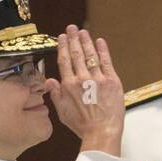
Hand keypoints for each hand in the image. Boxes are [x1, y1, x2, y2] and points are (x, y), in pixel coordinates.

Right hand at [45, 25, 124, 155]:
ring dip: (86, 42)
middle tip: (72, 28)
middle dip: (73, 39)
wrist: (101, 132)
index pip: (64, 61)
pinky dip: (103, 50)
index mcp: (68, 85)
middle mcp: (82, 79)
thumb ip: (55, 95)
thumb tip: (49, 81)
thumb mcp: (62, 112)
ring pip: (90, 55)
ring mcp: (97, 79)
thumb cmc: (82, 126)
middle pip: (76, 54)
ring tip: (83, 32)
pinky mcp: (112, 81)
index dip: (63, 47)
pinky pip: (106, 62)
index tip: (62, 37)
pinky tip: (100, 42)